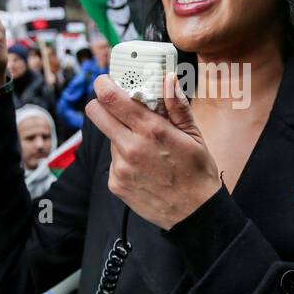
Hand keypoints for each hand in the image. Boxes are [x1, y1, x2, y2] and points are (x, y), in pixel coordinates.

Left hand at [85, 73, 221, 229]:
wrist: (195, 214)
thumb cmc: (197, 173)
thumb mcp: (194, 136)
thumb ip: (177, 106)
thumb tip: (168, 80)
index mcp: (151, 130)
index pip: (111, 98)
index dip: (103, 84)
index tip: (105, 81)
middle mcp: (131, 147)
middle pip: (96, 114)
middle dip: (101, 105)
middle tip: (115, 106)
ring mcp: (121, 167)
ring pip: (109, 138)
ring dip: (120, 136)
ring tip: (145, 148)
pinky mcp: (116, 183)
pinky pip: (113, 162)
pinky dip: (124, 160)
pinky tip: (143, 167)